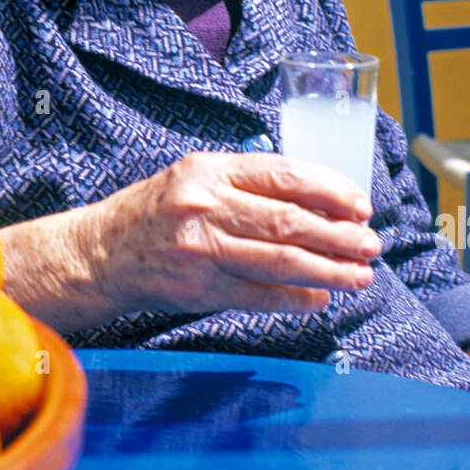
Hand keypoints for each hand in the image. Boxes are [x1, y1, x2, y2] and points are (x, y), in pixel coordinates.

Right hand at [82, 150, 381, 319]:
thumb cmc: (156, 212)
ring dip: (328, 269)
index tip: (360, 205)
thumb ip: (246, 183)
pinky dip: (294, 299)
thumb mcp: (195, 177)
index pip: (283, 176)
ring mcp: (199, 249)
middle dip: (339, 235)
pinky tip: (320, 298)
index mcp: (209, 169)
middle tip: (370, 244)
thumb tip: (315, 200)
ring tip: (359, 275)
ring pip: (279, 260)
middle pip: (288, 220)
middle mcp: (204, 205)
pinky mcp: (196, 289)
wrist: (99, 253)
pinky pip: (257, 296)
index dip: (329, 191)